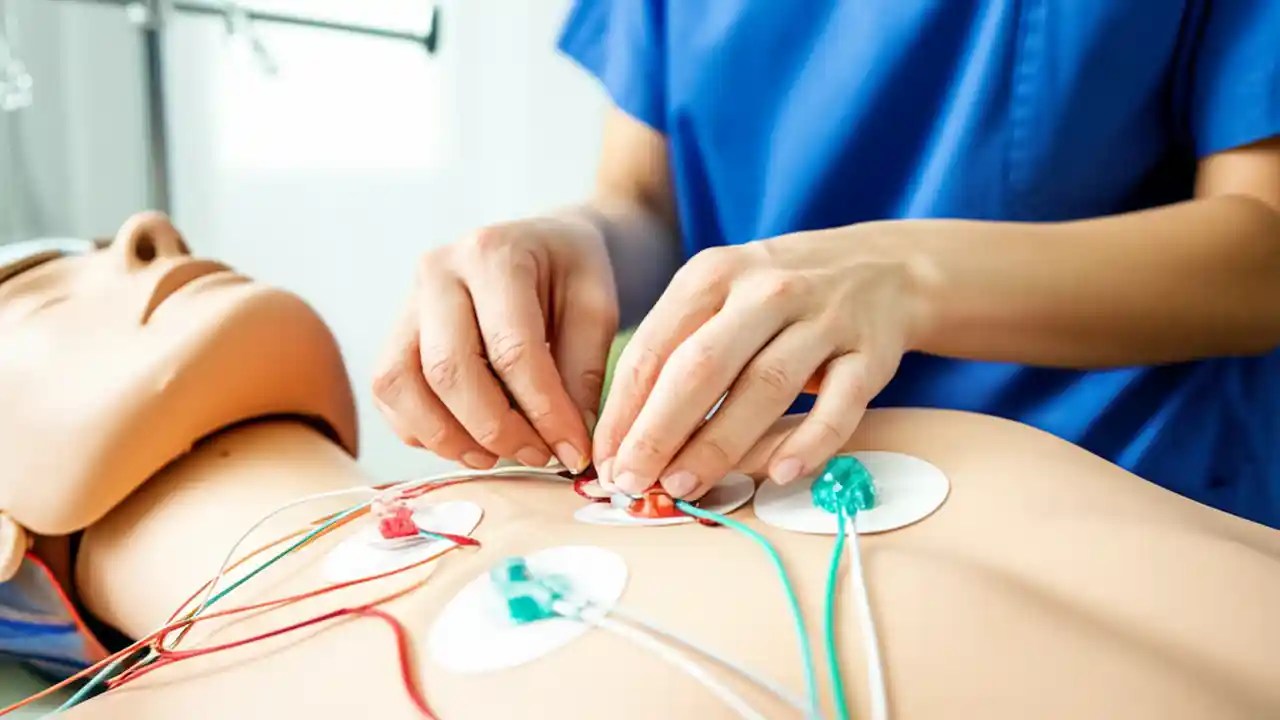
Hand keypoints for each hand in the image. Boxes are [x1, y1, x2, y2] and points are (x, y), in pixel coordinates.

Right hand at [373, 215, 617, 470]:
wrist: (541, 244)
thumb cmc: (570, 273)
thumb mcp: (596, 308)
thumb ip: (582, 373)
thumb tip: (569, 445)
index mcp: (493, 254)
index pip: (511, 348)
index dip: (543, 411)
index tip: (573, 450)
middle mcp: (438, 272)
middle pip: (448, 369)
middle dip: (495, 430)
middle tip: (538, 457)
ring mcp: (407, 301)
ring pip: (401, 385)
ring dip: (449, 438)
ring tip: (497, 457)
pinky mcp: (394, 333)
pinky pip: (389, 394)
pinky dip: (422, 431)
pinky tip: (468, 443)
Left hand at [594, 226, 923, 498]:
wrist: (885, 267)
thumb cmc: (779, 295)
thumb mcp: (721, 295)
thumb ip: (677, 351)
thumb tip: (626, 436)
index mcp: (714, 274)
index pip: (656, 347)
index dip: (625, 409)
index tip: (606, 460)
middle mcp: (766, 290)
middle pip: (703, 365)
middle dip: (660, 430)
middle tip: (633, 480)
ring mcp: (823, 318)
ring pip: (765, 385)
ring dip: (720, 443)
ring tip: (685, 487)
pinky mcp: (871, 351)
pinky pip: (840, 403)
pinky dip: (810, 440)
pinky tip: (780, 473)